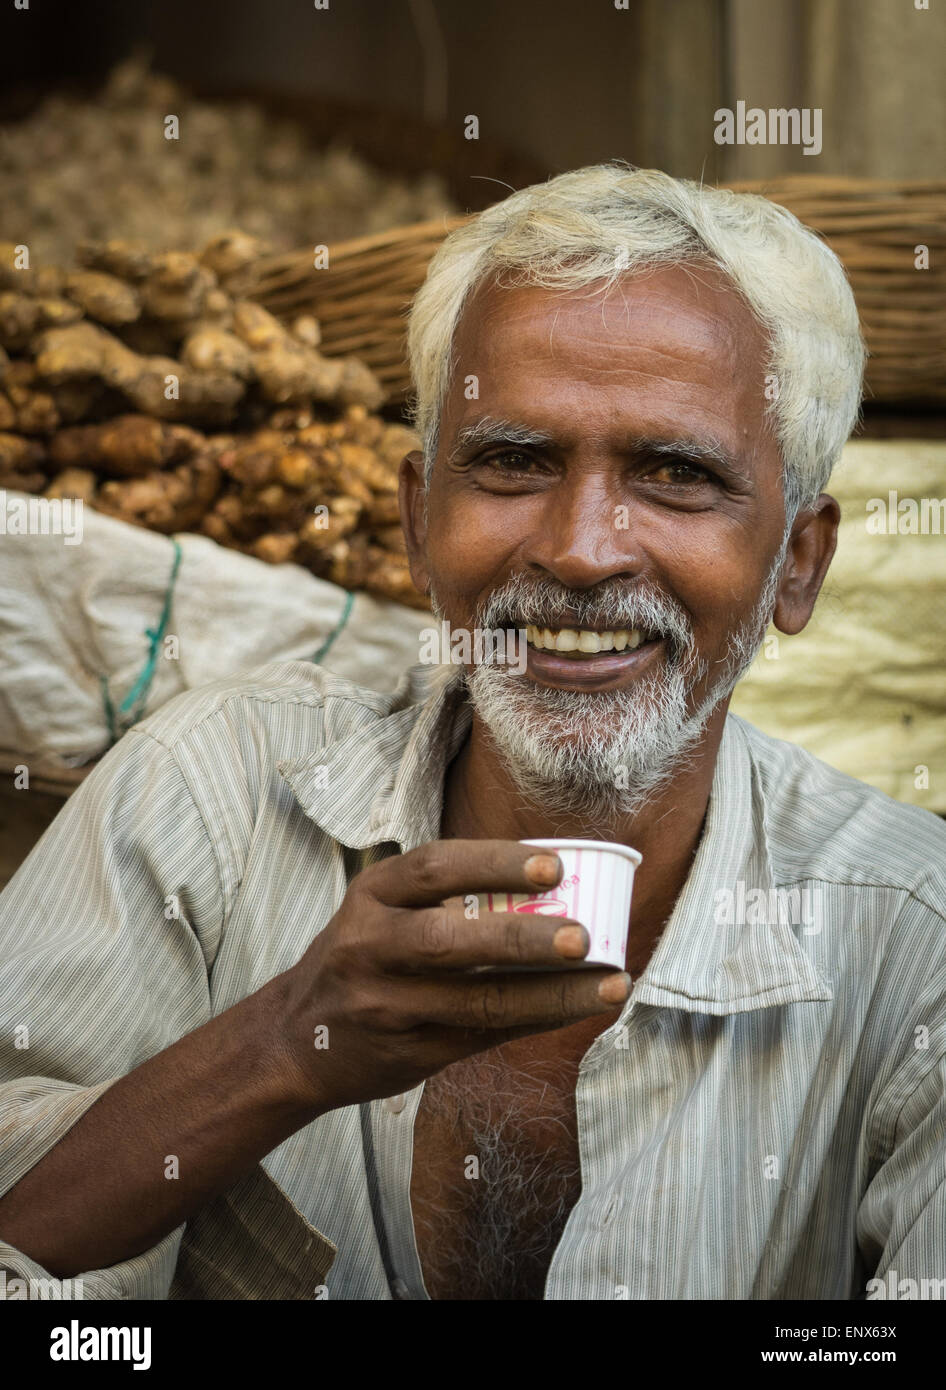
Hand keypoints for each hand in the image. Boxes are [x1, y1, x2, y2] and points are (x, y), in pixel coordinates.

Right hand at [273, 839, 629, 1111]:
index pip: (435, 868)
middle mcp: (371, 947)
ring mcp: (387, 1006)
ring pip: (477, 1000)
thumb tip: (551, 887)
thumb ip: (444, 899)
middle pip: (450, 940)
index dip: (496, 864)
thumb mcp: (380, 911)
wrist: (293, 1040)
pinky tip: (577, 1008)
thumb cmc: (361, 960)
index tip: (554, 866)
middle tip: (583, 936)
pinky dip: (535, 1020)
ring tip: (609, 984)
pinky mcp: (407, 1054)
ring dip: (550, 993)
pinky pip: (483, 1035)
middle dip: (521, 938)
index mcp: (370, 895)